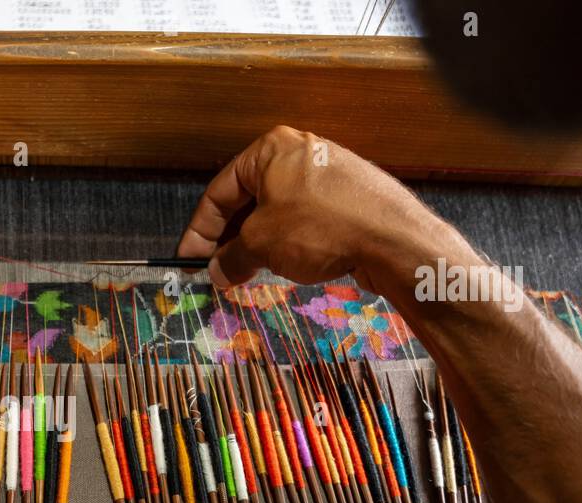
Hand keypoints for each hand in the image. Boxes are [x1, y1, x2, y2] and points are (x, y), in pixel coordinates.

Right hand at [177, 125, 452, 292]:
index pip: (218, 191)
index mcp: (269, 150)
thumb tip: (217, 272)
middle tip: (214, 271)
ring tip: (242, 274)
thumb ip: (231, 257)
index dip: (199, 231)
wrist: (392, 238)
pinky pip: (301, 219)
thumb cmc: (318, 228)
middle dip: (227, 238)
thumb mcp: (261, 243)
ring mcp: (325, 174)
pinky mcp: (347, 198)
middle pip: (247, 200)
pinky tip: (278, 266)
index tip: (189, 261)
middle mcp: (297, 154)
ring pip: (274, 212)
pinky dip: (283, 242)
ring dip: (254, 244)